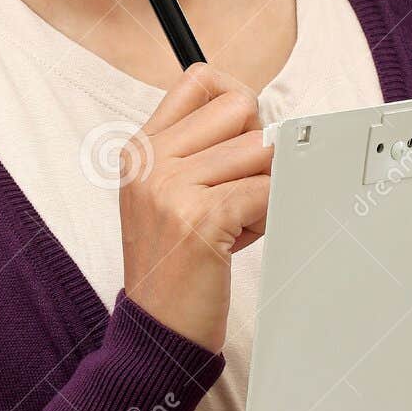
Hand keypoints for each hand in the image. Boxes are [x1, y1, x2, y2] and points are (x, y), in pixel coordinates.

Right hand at [118, 63, 273, 353]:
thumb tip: (265, 119)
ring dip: (264, 188)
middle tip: (238, 191)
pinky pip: (267, 190)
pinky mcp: (200, 217)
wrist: (157, 331)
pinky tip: (241, 239)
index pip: (200, 79)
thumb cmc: (174, 264)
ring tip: (237, 222)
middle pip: (240, 107)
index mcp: (142, 148)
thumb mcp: (170, 195)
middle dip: (257, 148)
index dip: (237, 100)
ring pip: (261, 149)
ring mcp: (171, 186)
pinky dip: (269, 214)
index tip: (243, 135)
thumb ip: (203, 151)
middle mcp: (150, 160)